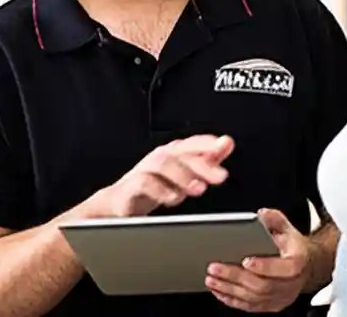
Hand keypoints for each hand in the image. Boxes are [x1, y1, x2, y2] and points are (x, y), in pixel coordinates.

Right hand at [91, 135, 233, 217]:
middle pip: (180, 153)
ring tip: (199, 189)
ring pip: (162, 165)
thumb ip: (206, 159)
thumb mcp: (183, 174)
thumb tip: (227, 143)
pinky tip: (173, 198)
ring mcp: (143, 170)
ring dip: (183, 176)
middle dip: (201, 163)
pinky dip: (160, 190)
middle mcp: (159, 158)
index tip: (225, 144)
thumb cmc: (154, 186)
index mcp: (172, 154)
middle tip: (220, 176)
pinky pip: (144, 183)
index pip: (192, 142)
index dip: (208, 142)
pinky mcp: (131, 187)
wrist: (119, 204)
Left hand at [206, 208, 311, 312]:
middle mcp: (292, 283)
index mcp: (298, 261)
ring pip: (253, 298)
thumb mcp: (286, 227)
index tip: (245, 261)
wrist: (304, 265)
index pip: (286, 268)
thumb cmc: (292, 246)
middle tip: (215, 268)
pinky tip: (218, 290)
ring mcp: (281, 297)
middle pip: (263, 285)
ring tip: (211, 278)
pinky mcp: (271, 305)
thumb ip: (274, 219)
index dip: (266, 266)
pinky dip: (231, 299)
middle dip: (235, 277)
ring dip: (229, 289)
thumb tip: (261, 215)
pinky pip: (250, 306)